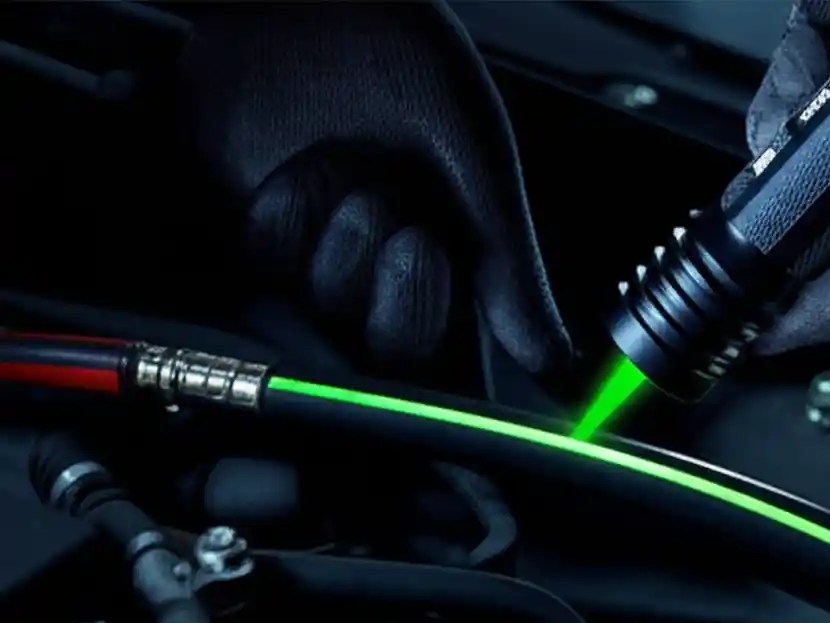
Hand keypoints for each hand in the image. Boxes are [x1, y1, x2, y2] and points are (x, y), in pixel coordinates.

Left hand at [180, 2, 572, 375]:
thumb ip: (509, 268)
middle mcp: (384, 274)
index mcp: (450, 263)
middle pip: (375, 350)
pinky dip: (282, 220)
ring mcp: (314, 261)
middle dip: (375, 264)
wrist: (307, 0)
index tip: (426, 245)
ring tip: (341, 159)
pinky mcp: (255, 241)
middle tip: (388, 197)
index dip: (421, 310)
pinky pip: (263, 272)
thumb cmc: (398, 56)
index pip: (439, 356)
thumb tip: (553, 359)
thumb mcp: (475, 163)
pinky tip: (298, 167)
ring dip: (330, 234)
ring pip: (315, 313)